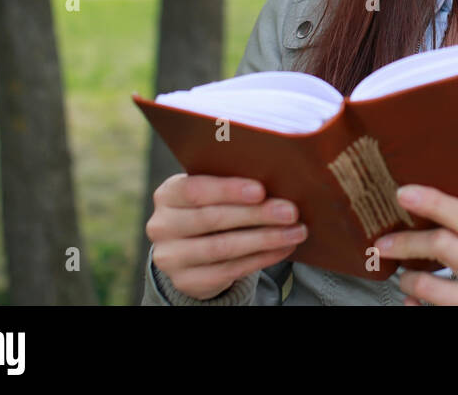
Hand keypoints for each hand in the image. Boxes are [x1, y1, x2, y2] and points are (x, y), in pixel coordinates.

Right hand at [146, 173, 308, 300]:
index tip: (261, 190)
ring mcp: (171, 257)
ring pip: (222, 248)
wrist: (191, 249)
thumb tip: (278, 176)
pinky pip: (229, 270)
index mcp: (167, 194)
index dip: (229, 190)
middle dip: (257, 215)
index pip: (195, 190)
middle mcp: (162, 226)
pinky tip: (283, 249)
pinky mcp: (186, 281)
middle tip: (291, 211)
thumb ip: (232, 183)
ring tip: (296, 232)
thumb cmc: (212, 207)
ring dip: (265, 239)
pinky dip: (261, 258)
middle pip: (213, 219)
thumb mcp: (212, 192)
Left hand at [374, 184, 457, 305]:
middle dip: (405, 243)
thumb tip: (426, 205)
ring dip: (407, 279)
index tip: (403, 193)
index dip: (434, 203)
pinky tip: (413, 299)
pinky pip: (428, 313)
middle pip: (442, 247)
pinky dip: (413, 304)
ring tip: (406, 276)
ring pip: (428, 286)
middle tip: (383, 244)